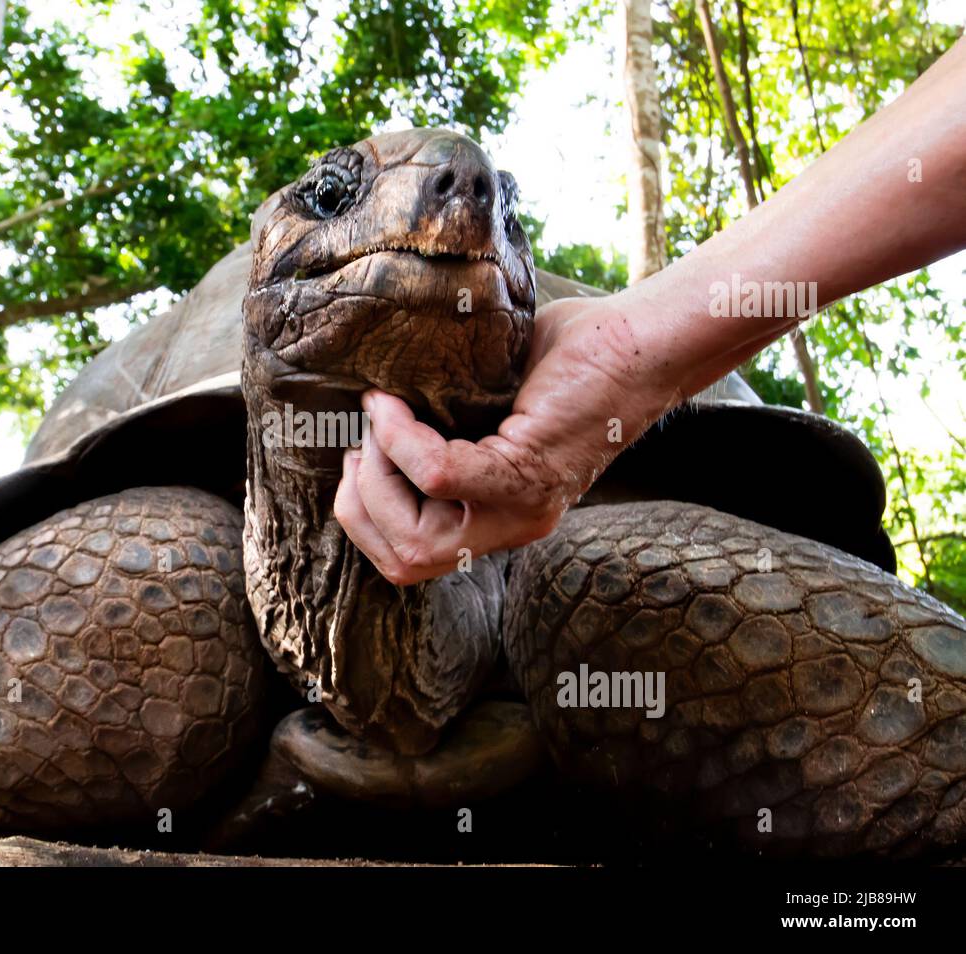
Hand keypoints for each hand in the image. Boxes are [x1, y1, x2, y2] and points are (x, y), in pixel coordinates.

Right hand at [333, 293, 675, 583]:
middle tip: (364, 441)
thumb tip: (369, 407)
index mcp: (498, 519)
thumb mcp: (486, 406)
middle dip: (360, 504)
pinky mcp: (528, 472)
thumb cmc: (567, 360)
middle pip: (404, 563)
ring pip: (416, 538)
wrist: (641, 342)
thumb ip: (439, 426)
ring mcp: (521, 508)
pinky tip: (393, 403)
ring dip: (378, 475)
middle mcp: (510, 527)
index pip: (408, 562)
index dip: (365, 518)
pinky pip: (438, 475)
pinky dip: (401, 439)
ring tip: (381, 420)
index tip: (359, 457)